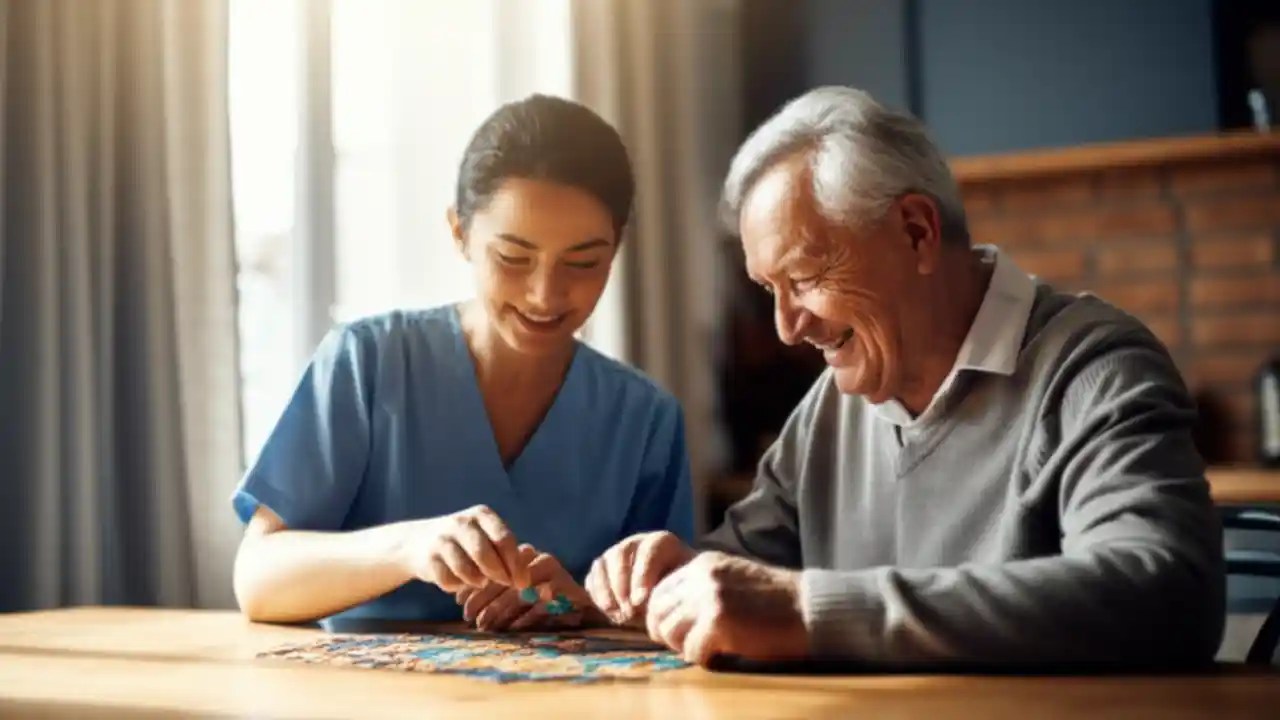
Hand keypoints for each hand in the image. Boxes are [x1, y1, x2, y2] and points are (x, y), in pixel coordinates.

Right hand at [397, 505, 530, 592]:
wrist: (417, 542)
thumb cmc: (465, 543)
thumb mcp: (485, 537)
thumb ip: (506, 553)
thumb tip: (529, 579)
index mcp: (482, 515)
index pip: (504, 539)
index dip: (516, 563)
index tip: (523, 582)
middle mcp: (462, 523)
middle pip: (484, 553)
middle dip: (499, 574)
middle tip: (505, 585)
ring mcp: (442, 539)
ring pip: (466, 569)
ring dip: (477, 581)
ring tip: (481, 581)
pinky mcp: (428, 558)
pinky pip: (449, 580)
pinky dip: (457, 586)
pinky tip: (459, 581)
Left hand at [455, 544, 594, 631]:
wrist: (587, 612)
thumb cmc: (546, 606)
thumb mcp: (517, 598)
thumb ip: (495, 595)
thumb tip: (463, 603)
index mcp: (524, 557)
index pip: (494, 567)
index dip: (475, 585)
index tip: (460, 604)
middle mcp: (538, 559)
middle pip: (504, 577)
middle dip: (483, 599)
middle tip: (471, 619)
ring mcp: (554, 572)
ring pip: (518, 590)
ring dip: (500, 611)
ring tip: (486, 627)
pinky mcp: (567, 587)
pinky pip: (538, 604)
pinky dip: (524, 618)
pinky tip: (512, 630)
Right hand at [585, 531, 695, 625]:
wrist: (675, 595)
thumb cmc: (683, 591)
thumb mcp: (686, 588)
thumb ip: (671, 590)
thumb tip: (643, 600)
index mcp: (662, 542)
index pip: (648, 550)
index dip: (642, 575)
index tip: (641, 601)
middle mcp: (636, 543)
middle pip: (619, 554)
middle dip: (621, 584)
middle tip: (627, 611)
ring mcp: (616, 554)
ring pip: (602, 564)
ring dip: (606, 590)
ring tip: (615, 612)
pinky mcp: (603, 570)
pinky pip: (593, 577)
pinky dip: (597, 593)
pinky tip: (608, 610)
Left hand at [644, 551, 807, 664]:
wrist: (808, 608)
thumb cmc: (775, 601)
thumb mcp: (732, 579)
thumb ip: (701, 589)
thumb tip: (672, 615)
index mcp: (703, 564)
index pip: (660, 591)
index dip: (664, 616)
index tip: (680, 631)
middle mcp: (701, 576)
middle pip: (658, 611)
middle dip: (668, 633)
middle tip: (688, 644)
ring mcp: (708, 597)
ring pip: (669, 631)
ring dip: (683, 646)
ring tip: (706, 649)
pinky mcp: (718, 621)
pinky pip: (691, 650)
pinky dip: (702, 658)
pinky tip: (720, 654)